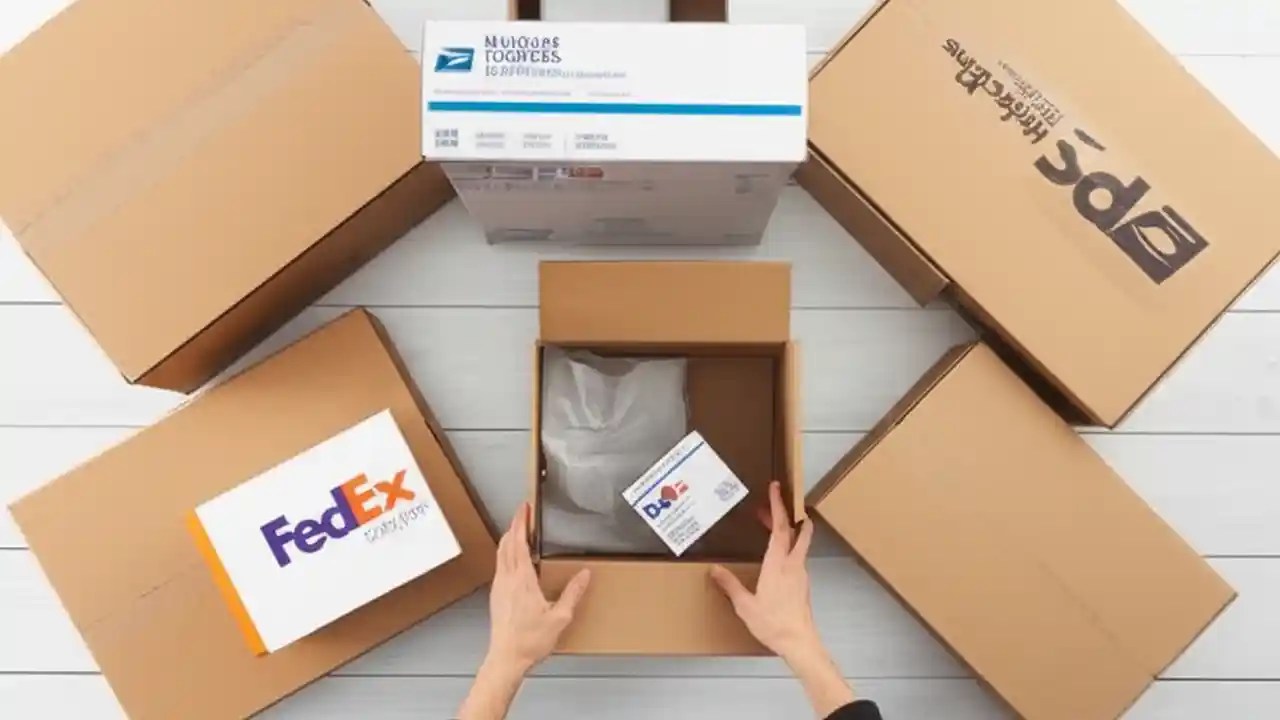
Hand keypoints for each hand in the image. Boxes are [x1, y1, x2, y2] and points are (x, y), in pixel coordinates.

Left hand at [487, 501, 590, 675]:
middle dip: (515, 526)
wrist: (506, 658)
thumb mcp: (560, 617)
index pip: (518, 542)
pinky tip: (515, 560)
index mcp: (522, 580)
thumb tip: (584, 575)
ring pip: (501, 554)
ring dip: (509, 539)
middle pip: (507, 544)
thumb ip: (573, 593)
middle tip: (523, 515)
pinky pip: (500, 566)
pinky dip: (507, 554)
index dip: (520, 523)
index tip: (523, 509)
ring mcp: (499, 587)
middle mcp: (506, 580)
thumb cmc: (530, 641)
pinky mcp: (496, 596)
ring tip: (519, 532)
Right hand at [710, 481, 819, 661]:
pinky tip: (775, 556)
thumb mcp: (745, 605)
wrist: (799, 642)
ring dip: (788, 530)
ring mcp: (800, 574)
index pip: (780, 528)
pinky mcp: (803, 584)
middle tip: (770, 504)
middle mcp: (793, 564)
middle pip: (795, 531)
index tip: (776, 489)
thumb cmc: (773, 624)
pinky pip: (797, 557)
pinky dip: (788, 547)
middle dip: (785, 513)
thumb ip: (730, 585)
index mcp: (778, 564)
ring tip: (772, 526)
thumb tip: (714, 569)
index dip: (778, 506)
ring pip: (798, 543)